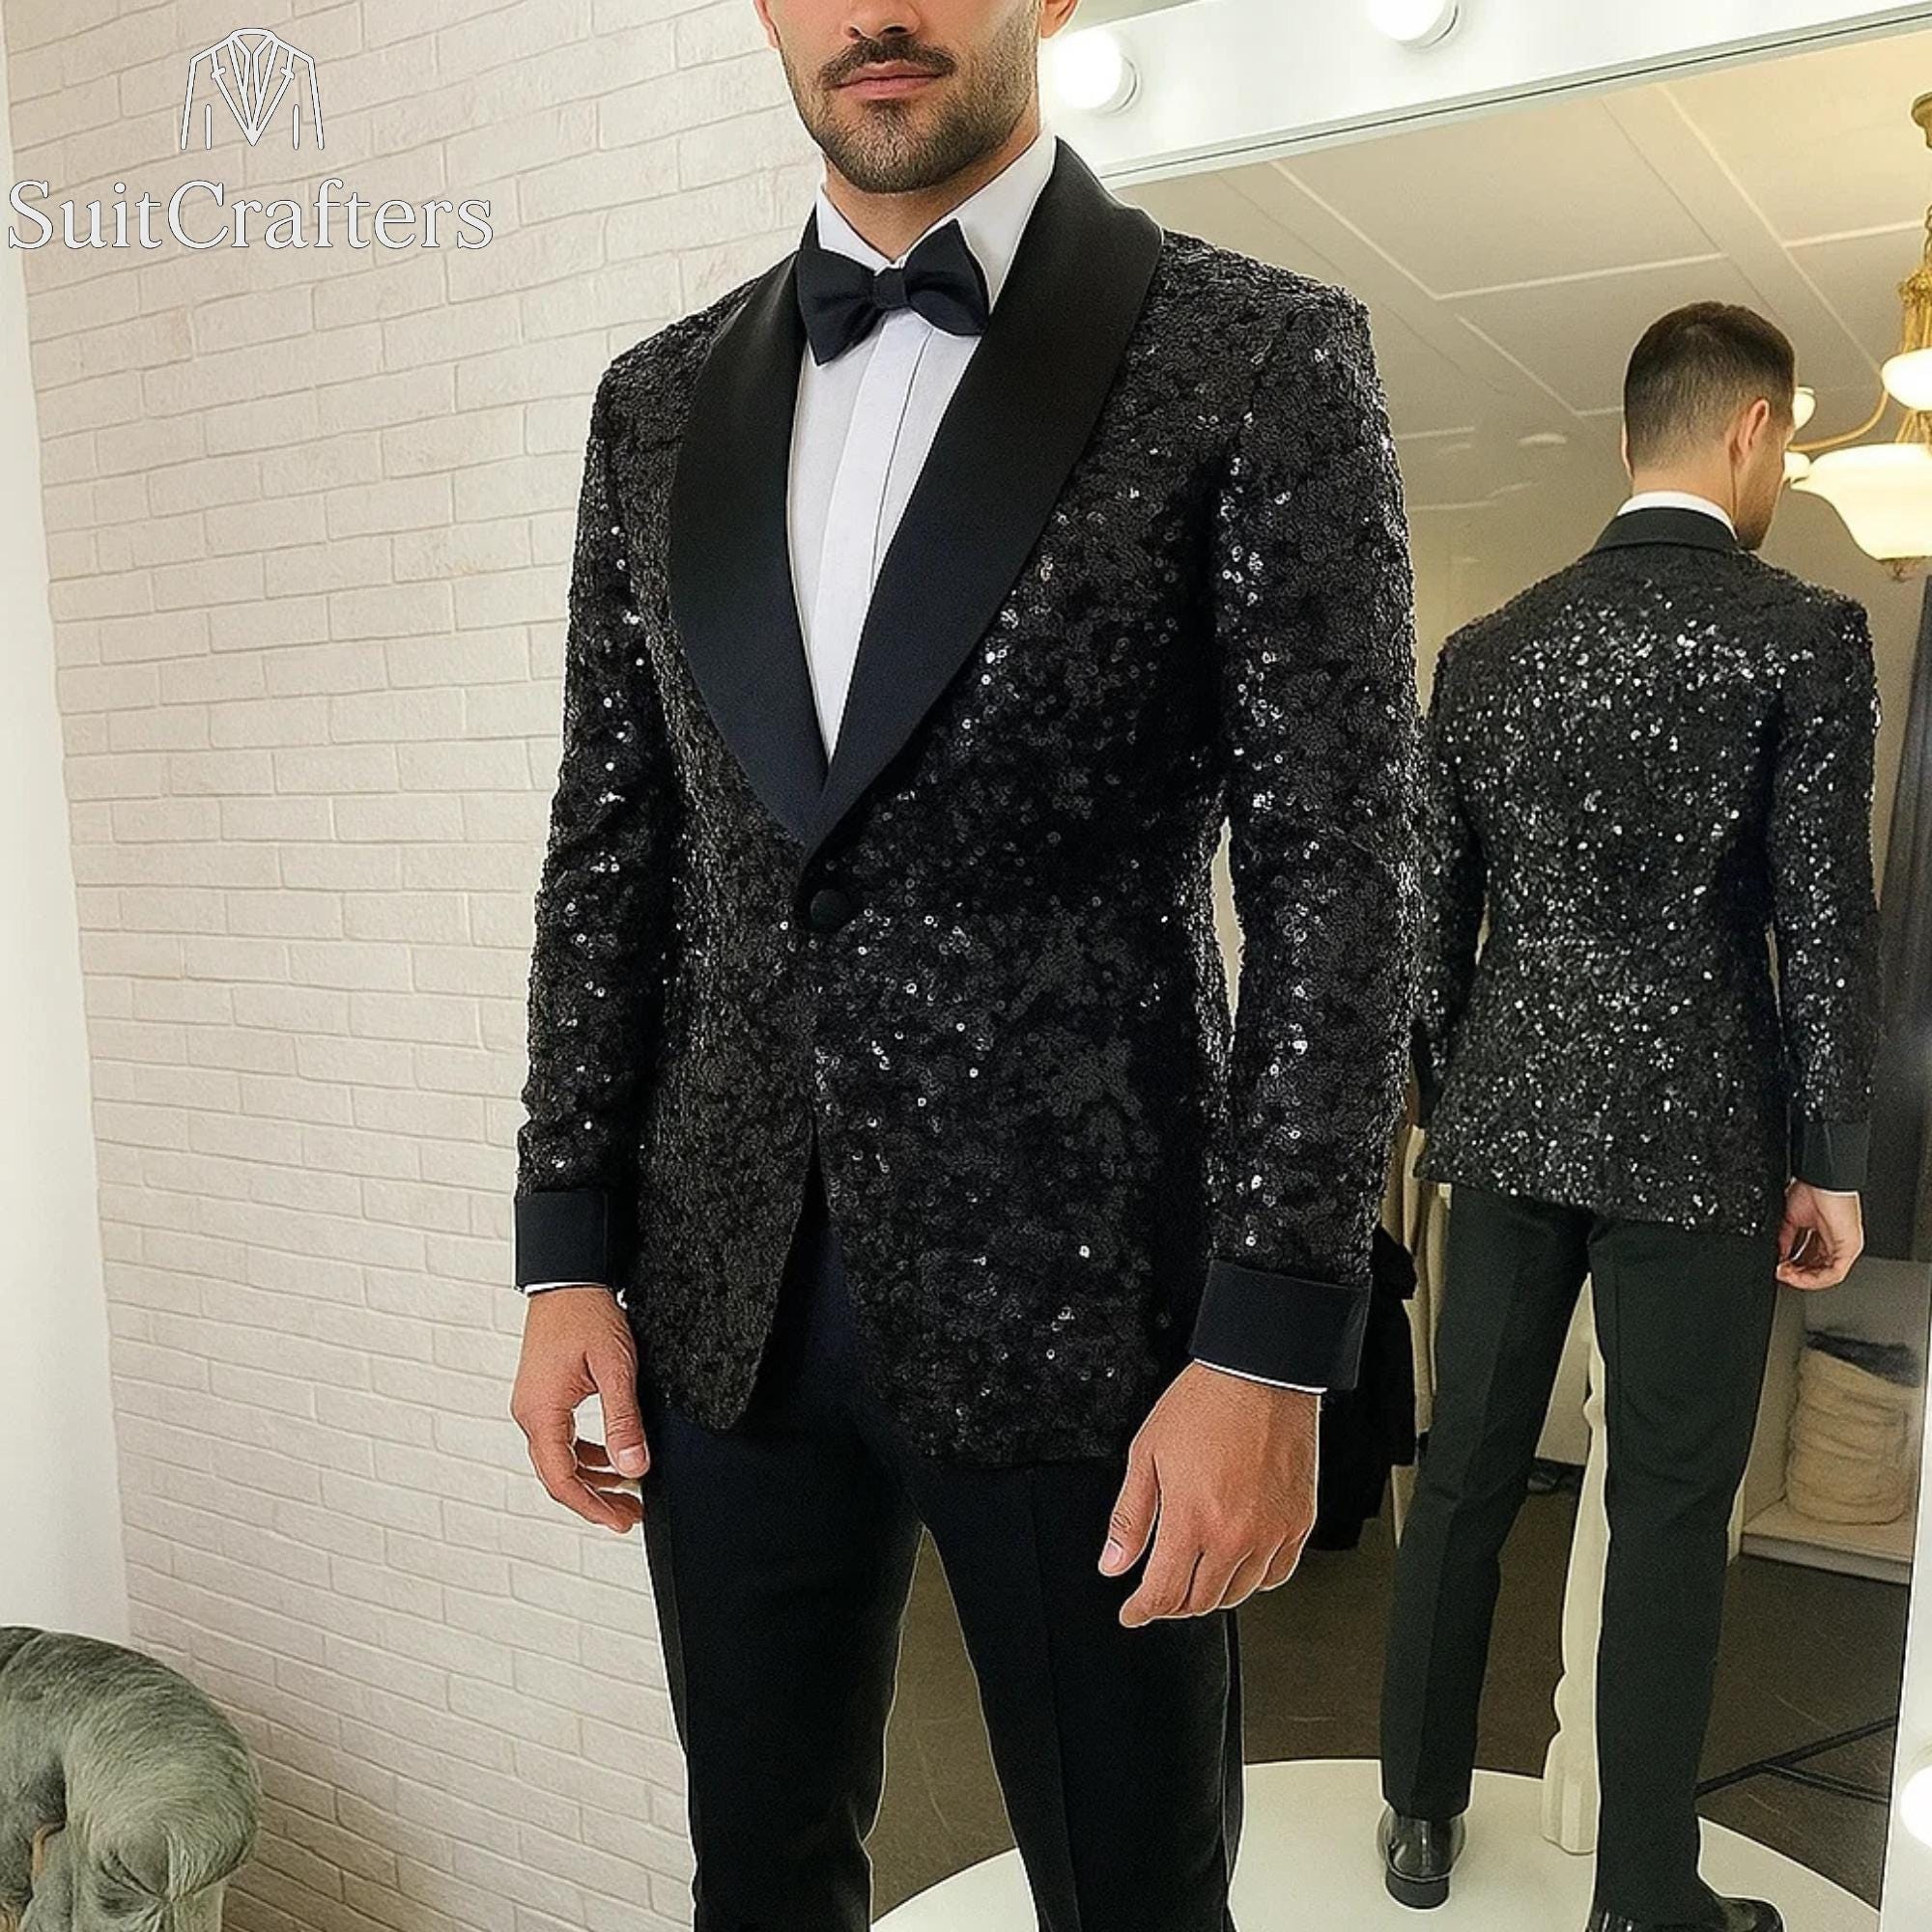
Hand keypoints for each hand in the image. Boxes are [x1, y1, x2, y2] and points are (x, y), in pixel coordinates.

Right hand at [510, 1285, 648, 1532]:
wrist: (569, 1277)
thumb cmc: (586, 1313)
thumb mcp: (615, 1368)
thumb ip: (624, 1421)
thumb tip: (634, 1467)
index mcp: (541, 1412)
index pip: (562, 1479)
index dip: (592, 1507)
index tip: (620, 1521)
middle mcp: (530, 1413)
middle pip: (559, 1475)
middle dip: (595, 1499)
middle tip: (630, 1514)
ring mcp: (535, 1404)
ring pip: (562, 1458)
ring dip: (594, 1477)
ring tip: (628, 1489)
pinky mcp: (544, 1395)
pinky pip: (564, 1437)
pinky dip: (588, 1453)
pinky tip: (614, 1457)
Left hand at [1101, 1363, 1318, 1627]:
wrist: (1261, 1375)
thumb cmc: (1205, 1404)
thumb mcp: (1146, 1454)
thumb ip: (1129, 1517)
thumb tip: (1113, 1564)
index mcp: (1191, 1519)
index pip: (1163, 1594)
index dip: (1141, 1611)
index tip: (1133, 1613)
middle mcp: (1234, 1535)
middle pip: (1201, 1602)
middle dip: (1173, 1604)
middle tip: (1160, 1591)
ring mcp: (1271, 1533)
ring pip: (1239, 1594)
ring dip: (1212, 1593)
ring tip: (1195, 1573)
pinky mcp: (1298, 1524)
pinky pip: (1276, 1575)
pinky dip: (1254, 1579)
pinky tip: (1238, 1562)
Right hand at [1776, 1183, 1863, 1289]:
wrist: (1822, 1180)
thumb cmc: (1811, 1190)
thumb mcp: (1790, 1219)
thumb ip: (1785, 1239)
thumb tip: (1778, 1256)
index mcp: (1824, 1234)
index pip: (1809, 1259)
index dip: (1792, 1266)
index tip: (1777, 1266)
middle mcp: (1836, 1242)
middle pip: (1818, 1269)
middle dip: (1796, 1274)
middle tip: (1779, 1272)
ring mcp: (1845, 1246)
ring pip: (1827, 1275)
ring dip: (1803, 1279)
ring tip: (1785, 1274)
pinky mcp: (1850, 1248)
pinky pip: (1834, 1273)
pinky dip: (1814, 1278)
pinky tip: (1797, 1275)